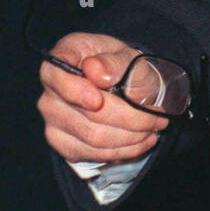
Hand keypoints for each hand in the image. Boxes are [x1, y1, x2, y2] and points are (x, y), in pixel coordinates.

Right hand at [38, 33, 167, 164]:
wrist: (127, 88)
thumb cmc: (124, 68)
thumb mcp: (128, 57)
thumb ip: (114, 62)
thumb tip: (96, 71)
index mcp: (65, 56)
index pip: (56, 75)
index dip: (75, 91)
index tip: (98, 101)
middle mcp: (51, 89)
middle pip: (86, 113)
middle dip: (129, 118)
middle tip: (158, 118)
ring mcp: (53, 118)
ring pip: (94, 137)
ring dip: (131, 137)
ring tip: (154, 128)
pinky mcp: (63, 142)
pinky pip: (93, 154)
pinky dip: (124, 150)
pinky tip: (142, 140)